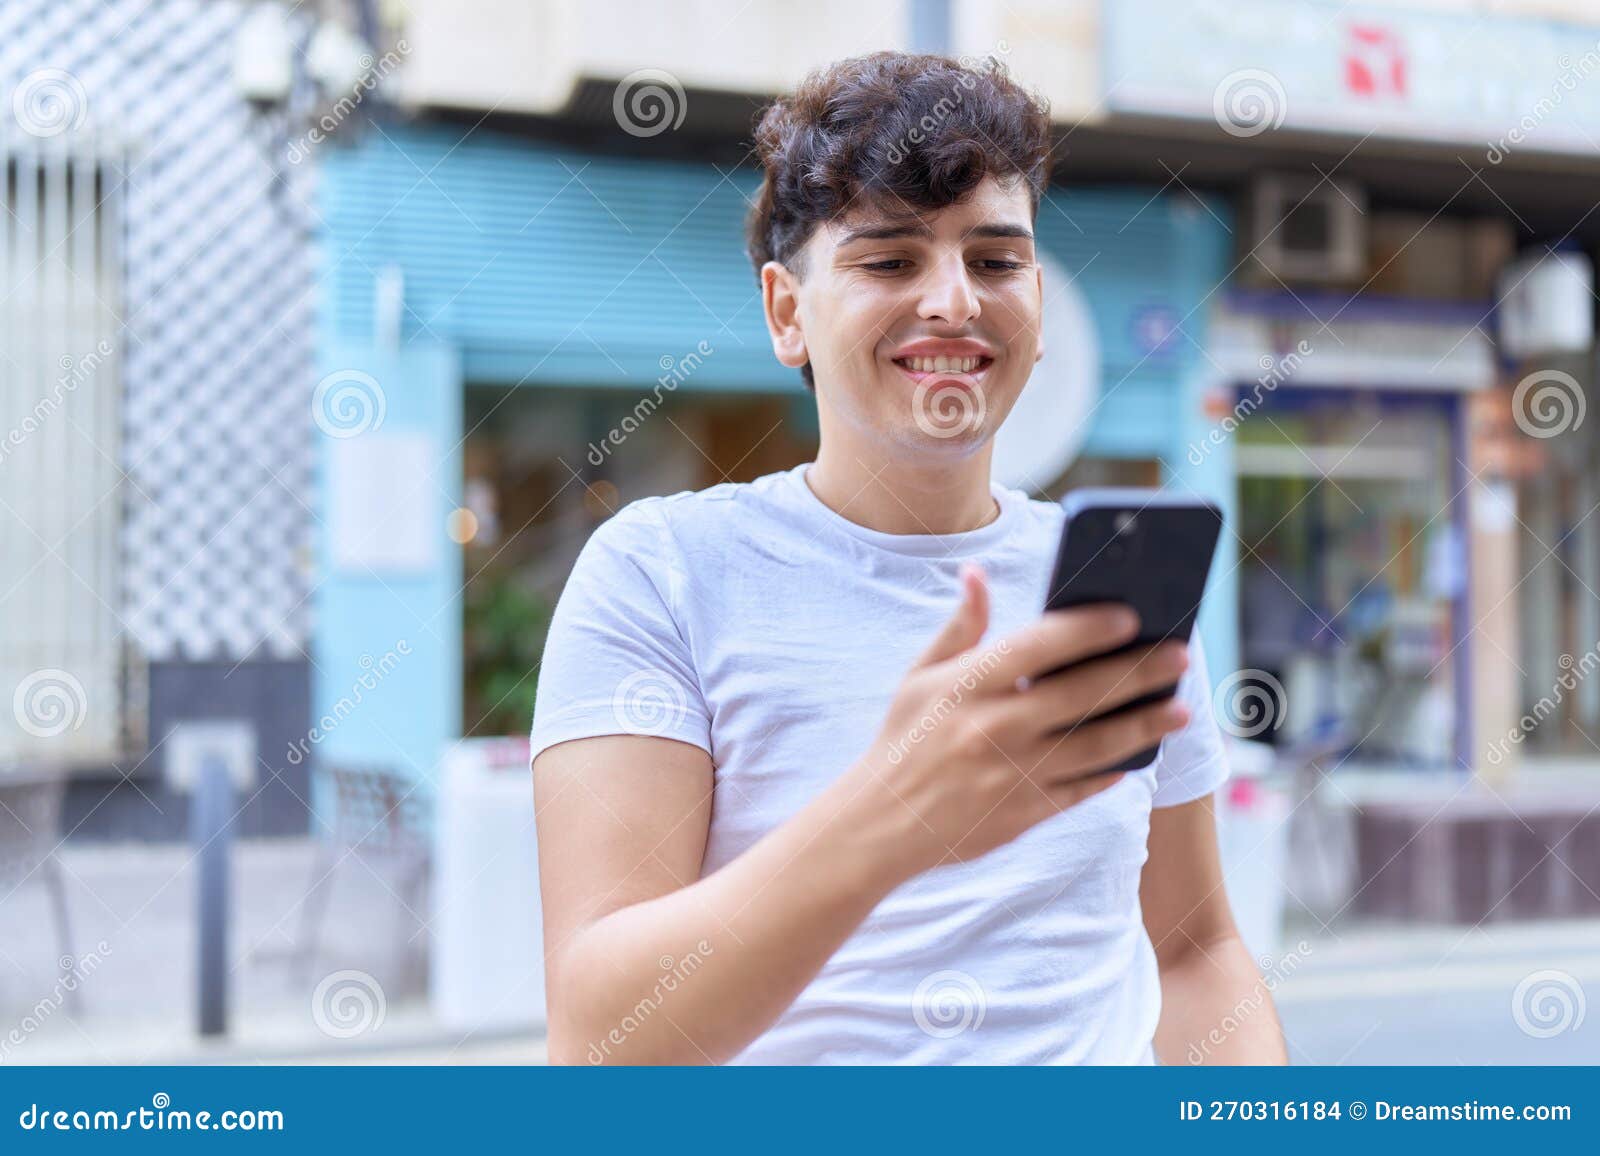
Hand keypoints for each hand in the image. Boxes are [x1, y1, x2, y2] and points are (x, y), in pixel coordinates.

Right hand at [848, 563, 1190, 874]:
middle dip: (1137, 672)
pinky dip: (1114, 770)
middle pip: (1081, 694)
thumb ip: (960, 627)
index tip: (1129, 614)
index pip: (1038, 646)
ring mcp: (1012, 774)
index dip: (1087, 627)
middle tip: (1178, 655)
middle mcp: (993, 728)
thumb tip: (978, 573)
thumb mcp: (920, 676)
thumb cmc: (904, 740)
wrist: (881, 825)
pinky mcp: (1025, 814)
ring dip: (1144, 725)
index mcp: (966, 685)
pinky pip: (1083, 788)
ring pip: (1095, 745)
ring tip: (1181, 710)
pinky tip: (1141, 754)